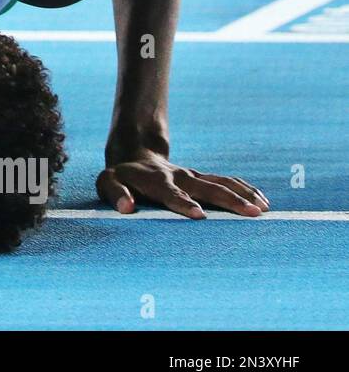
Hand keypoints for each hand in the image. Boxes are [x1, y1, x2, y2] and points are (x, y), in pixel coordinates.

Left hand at [98, 151, 269, 217]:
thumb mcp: (107, 184)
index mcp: (155, 182)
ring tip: (264, 208)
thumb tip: (127, 208)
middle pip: (207, 188)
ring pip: (222, 183)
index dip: (184, 203)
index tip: (200, 215)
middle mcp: (179, 177)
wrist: (134, 157)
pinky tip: (263, 200)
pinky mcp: (202, 177)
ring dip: (243, 194)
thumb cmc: (119, 178)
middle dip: (229, 200)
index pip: (171, 194)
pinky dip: (245, 189)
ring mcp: (193, 176)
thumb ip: (115, 194)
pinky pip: (227, 181)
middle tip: (252, 213)